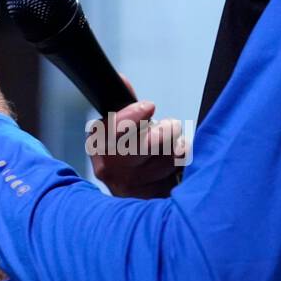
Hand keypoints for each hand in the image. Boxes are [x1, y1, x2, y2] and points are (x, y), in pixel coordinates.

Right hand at [89, 80, 184, 198]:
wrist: (128, 201)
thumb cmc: (126, 157)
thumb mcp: (116, 131)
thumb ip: (123, 108)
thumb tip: (121, 80)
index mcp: (98, 147)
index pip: (114, 130)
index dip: (133, 115)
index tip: (149, 106)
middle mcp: (111, 171)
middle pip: (148, 143)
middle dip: (165, 130)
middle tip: (169, 126)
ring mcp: (133, 188)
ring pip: (169, 157)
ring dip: (176, 147)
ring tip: (171, 148)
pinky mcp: (153, 198)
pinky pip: (179, 173)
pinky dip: (182, 165)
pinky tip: (174, 165)